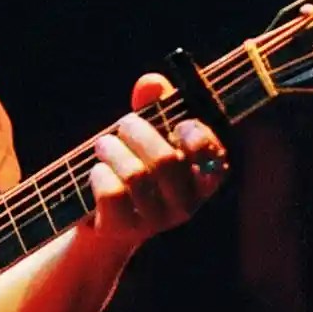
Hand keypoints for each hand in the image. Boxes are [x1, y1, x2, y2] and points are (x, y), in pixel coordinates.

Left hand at [88, 73, 227, 247]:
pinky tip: (98, 172)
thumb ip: (154, 106)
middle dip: (138, 133)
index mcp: (201, 179)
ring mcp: (156, 220)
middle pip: (166, 161)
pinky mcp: (125, 229)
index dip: (197, 136)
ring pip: (135, 176)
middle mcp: (185, 204)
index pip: (214, 158)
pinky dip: (99, 174)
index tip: (179, 123)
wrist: (103, 218)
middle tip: (124, 125)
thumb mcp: (145, 134)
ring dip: (113, 150)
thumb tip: (152, 82)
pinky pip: (112, 193)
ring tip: (103, 144)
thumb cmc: (133, 166)